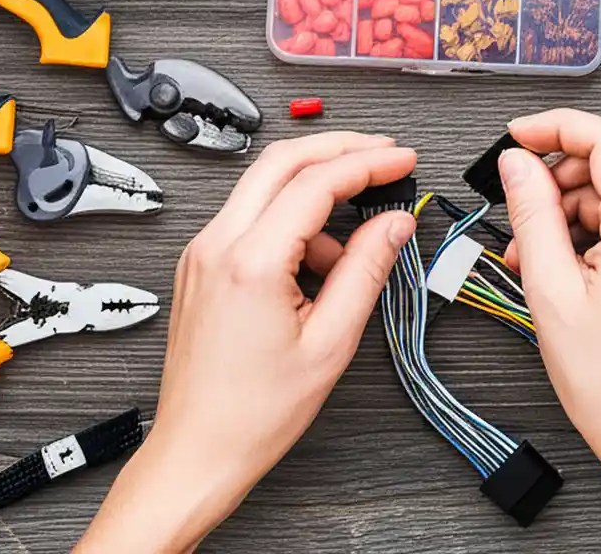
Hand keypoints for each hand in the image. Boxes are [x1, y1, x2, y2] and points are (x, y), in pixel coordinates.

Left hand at [78, 132, 416, 553]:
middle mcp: (216, 245)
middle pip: (281, 160)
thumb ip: (366, 271)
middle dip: (338, 150)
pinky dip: (291, 226)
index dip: (368, 163)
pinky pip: (251, 220)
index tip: (402, 160)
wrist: (198, 450)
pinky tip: (317, 269)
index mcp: (249, 262)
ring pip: (265, 188)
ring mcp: (202, 254)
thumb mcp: (330, 342)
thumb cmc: (252, 413)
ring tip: (351, 254)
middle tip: (383, 157)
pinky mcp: (200, 267)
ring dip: (315, 196)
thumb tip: (393, 224)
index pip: (316, 181)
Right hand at [499, 109, 600, 552]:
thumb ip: (532, 214)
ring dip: (568, 209)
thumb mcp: (550, 291)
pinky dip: (591, 231)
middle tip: (517, 211)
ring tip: (533, 256)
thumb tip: (517, 163)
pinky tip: (562, 266)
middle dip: (556, 178)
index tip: (516, 136)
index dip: (555, 127)